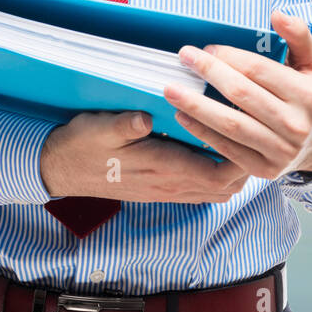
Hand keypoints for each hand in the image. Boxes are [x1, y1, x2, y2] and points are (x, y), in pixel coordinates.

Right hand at [39, 109, 250, 204]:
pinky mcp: (161, 190)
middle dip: (245, 163)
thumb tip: (145, 119)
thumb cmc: (82, 145)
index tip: (246, 130)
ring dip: (232, 171)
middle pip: (226, 186)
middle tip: (249, 131)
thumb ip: (124, 125)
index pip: (218, 174)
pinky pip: (200, 191)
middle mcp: (169, 185)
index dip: (240, 157)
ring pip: (216, 192)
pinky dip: (215, 175)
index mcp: (162, 168)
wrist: (62, 169)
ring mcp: (166, 191)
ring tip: (235, 139)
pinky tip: (211, 151)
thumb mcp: (99, 128)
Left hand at [161, 10, 311, 180]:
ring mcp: (280, 150)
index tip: (205, 49)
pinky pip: (227, 148)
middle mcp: (295, 124)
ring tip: (171, 89)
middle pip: (241, 94)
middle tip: (183, 58)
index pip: (259, 70)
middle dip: (208, 73)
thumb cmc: (305, 96)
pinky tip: (182, 116)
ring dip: (196, 106)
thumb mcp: (311, 65)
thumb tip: (278, 15)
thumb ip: (298, 35)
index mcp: (307, 95)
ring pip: (230, 124)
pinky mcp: (264, 170)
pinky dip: (202, 132)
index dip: (229, 57)